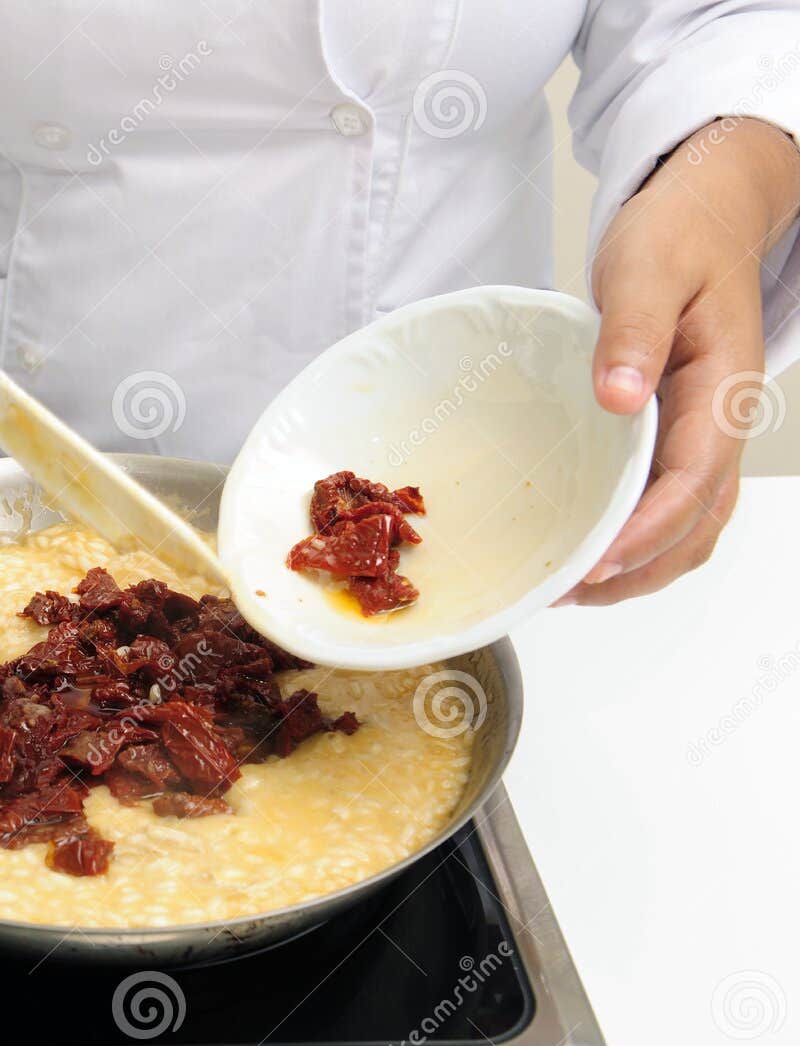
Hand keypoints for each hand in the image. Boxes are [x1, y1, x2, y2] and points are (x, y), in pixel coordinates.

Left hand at [564, 117, 799, 605]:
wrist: (705, 212)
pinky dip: (637, 540)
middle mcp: (721, 420)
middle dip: (639, 568)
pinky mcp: (679, 433)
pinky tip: (588, 549)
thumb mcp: (644, 269)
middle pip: (697, 521)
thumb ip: (632, 332)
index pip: (693, 479)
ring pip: (689, 524)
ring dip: (639, 567)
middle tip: (566, 591)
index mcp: (720, 387)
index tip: (598, 562)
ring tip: (571, 588)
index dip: (648, 530)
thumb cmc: (676, 235)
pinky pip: (671, 504)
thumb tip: (619, 397)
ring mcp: (703, 431)